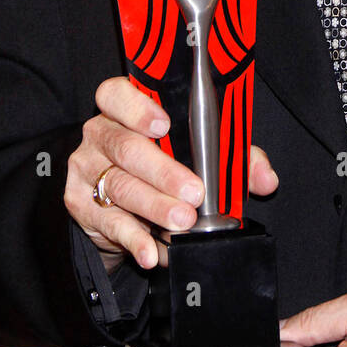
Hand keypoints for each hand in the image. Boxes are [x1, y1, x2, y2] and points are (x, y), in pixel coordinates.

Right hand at [64, 76, 278, 271]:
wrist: (117, 200)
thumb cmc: (164, 162)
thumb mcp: (199, 152)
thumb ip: (233, 158)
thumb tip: (266, 179)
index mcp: (124, 109)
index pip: (117, 94)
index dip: (137, 108)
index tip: (164, 126)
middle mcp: (100, 134)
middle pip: (126, 147)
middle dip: (162, 172)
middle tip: (193, 194)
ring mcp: (87, 169)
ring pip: (119, 186)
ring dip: (154, 207)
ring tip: (182, 224)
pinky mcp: (80, 204)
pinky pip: (109, 222)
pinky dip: (134, 239)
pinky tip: (152, 252)